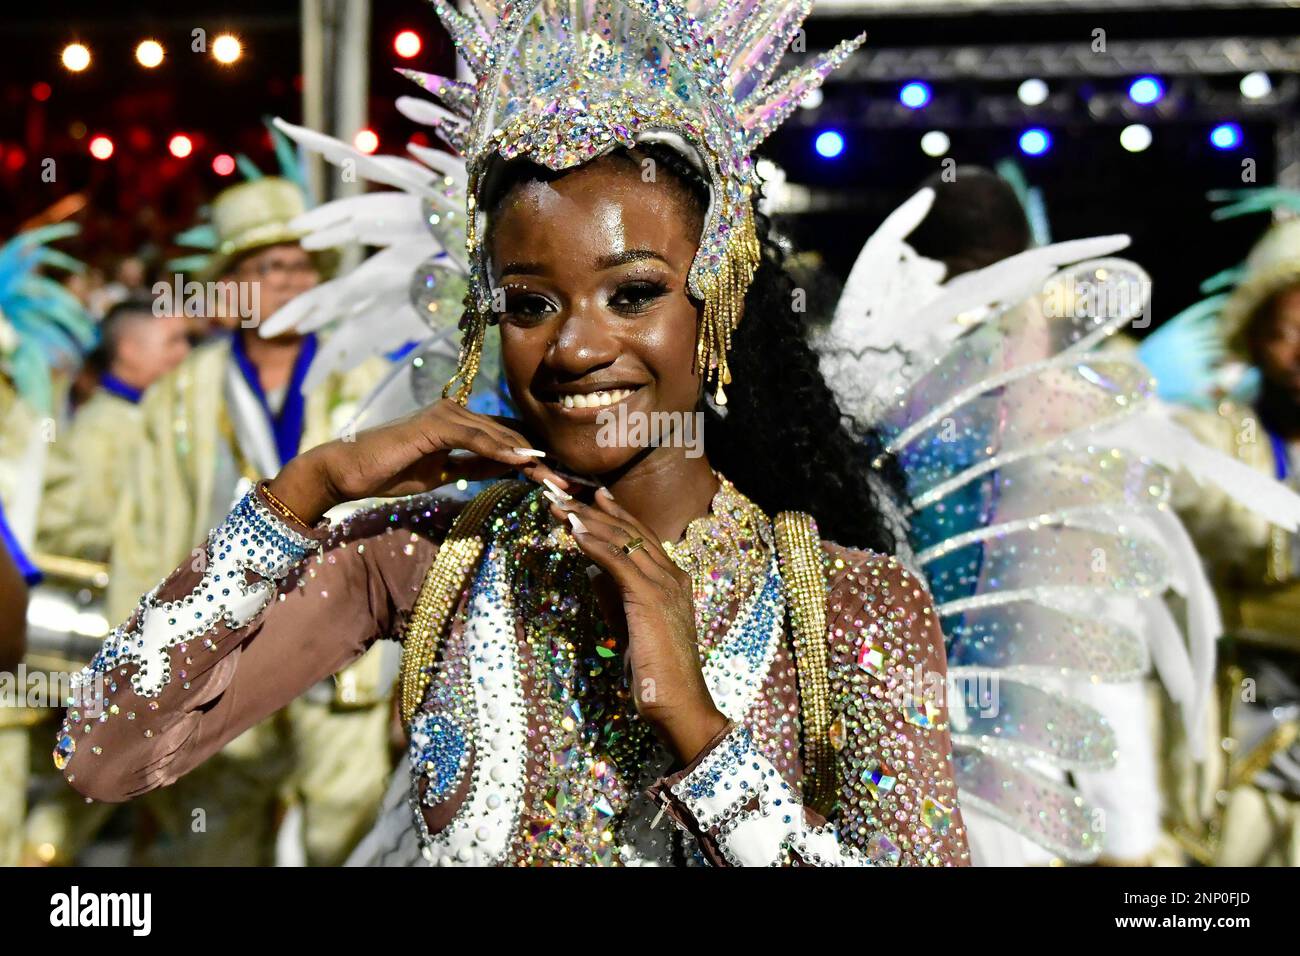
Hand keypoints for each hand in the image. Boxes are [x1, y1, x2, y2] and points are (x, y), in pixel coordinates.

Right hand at [270, 399, 569, 523]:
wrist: (349, 472)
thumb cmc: (390, 473)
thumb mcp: (444, 474)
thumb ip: (476, 466)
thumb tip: (510, 468)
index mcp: (461, 423)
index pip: (508, 439)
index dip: (536, 459)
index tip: (563, 480)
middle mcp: (457, 412)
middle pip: (511, 436)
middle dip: (543, 460)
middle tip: (572, 481)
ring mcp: (446, 415)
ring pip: (499, 436)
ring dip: (530, 457)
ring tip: (558, 476)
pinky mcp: (435, 424)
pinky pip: (476, 439)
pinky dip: (502, 450)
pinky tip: (525, 462)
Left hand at [545, 487, 726, 764]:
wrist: (677, 701)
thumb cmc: (655, 671)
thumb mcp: (630, 624)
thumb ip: (615, 595)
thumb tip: (592, 569)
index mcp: (673, 579)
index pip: (640, 536)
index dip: (614, 513)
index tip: (591, 496)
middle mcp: (672, 575)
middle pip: (629, 530)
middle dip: (593, 510)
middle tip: (562, 493)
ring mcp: (664, 584)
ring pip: (621, 540)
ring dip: (586, 521)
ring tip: (558, 506)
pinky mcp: (649, 598)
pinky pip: (618, 561)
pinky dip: (594, 543)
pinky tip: (573, 531)